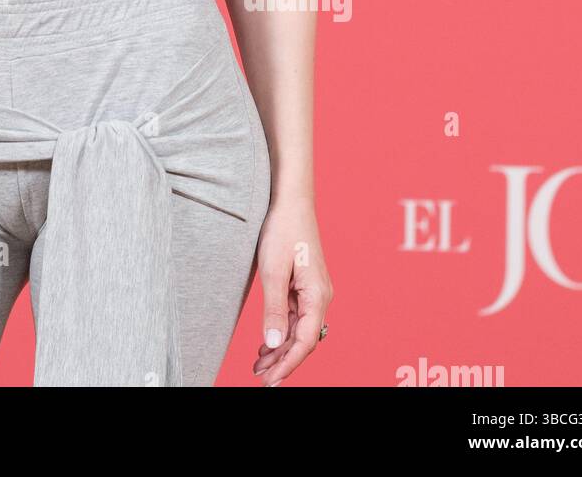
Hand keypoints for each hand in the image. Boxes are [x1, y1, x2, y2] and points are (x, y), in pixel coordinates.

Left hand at [252, 196, 332, 386]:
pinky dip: (283, 329)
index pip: (304, 342)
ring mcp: (315, 290)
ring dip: (281, 347)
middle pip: (304, 339)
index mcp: (318, 295)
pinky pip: (297, 315)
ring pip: (300, 329)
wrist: (290, 200)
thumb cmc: (282, 230)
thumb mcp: (273, 271)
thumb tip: (273, 342)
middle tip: (260, 377)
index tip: (269, 381)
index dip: (286, 364)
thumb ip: (274, 308)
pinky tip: (268, 341)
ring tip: (259, 364)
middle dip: (283, 361)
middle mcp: (321, 296)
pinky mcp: (306, 284)